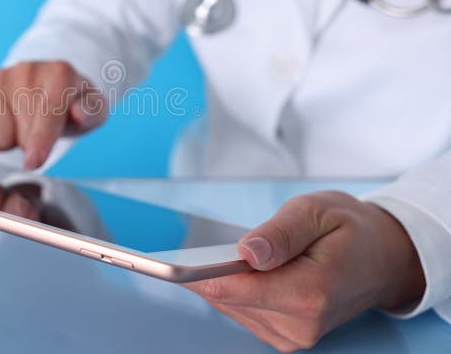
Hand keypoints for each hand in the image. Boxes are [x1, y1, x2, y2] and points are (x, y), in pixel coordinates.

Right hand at [0, 61, 106, 168]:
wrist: (45, 85)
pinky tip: (3, 121)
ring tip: (21, 126)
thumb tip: (79, 113)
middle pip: (21, 132)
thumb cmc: (70, 104)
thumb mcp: (93, 110)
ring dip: (9, 140)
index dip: (40, 142)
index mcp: (60, 73)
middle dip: (31, 142)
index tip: (34, 161)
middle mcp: (27, 69)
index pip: (46, 114)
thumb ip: (92, 112)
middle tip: (40, 131)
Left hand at [184, 191, 425, 351]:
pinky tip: (242, 267)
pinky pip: (238, 309)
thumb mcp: (317, 212)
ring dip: (223, 277)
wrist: (383, 258)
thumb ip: (280, 233)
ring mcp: (289, 335)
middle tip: (201, 243)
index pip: (232, 288)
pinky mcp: (280, 334)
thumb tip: (247, 251)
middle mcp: (298, 325)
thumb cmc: (351, 230)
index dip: (195, 274)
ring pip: (227, 304)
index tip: (163, 263)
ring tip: (235, 251)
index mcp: (309, 295)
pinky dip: (234, 286)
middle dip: (208, 268)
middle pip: (224, 297)